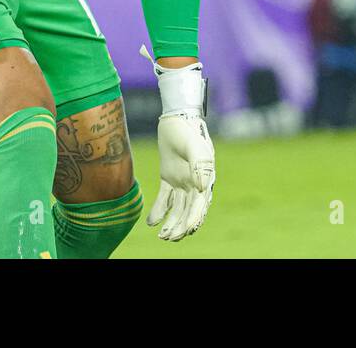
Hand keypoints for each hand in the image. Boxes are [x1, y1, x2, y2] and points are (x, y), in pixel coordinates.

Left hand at [145, 57, 214, 240]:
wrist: (176, 117)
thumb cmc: (188, 130)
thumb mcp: (194, 147)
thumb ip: (200, 166)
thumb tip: (201, 188)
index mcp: (205, 178)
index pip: (201, 205)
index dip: (194, 219)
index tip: (186, 230)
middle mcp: (195, 183)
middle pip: (189, 211)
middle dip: (180, 227)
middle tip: (168, 238)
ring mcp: (182, 181)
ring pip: (177, 209)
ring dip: (170, 223)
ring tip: (161, 236)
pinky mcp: (169, 177)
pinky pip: (165, 199)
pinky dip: (159, 211)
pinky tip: (150, 222)